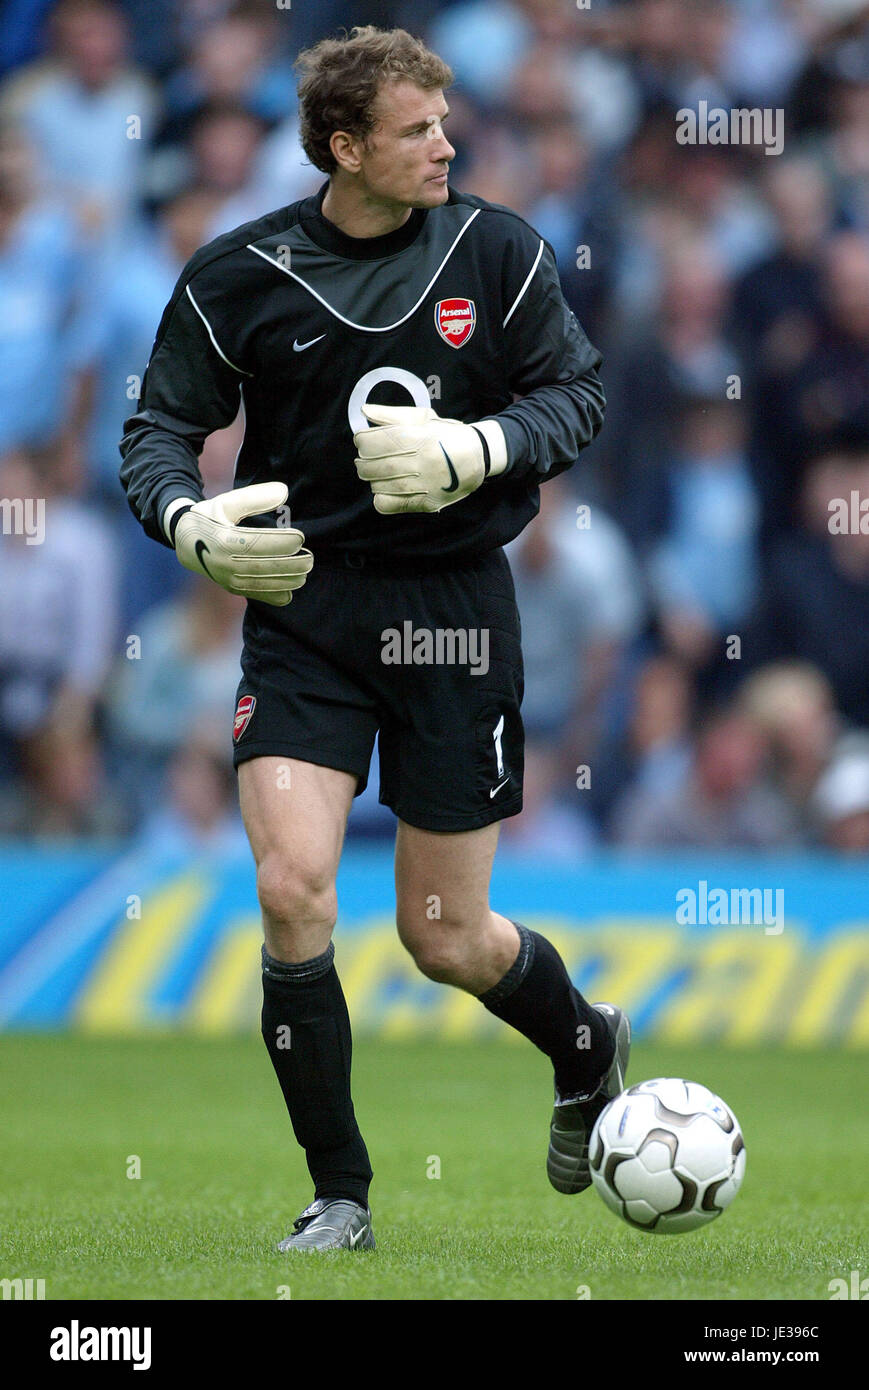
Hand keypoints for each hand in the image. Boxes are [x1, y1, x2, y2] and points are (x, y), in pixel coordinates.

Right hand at [170, 483, 312, 605]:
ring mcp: (228, 579)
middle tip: (310, 558)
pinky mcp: (232, 588)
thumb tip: (284, 491)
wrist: (186, 543)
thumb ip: (254, 497)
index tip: (301, 538)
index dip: (280, 542)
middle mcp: (224, 563)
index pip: (256, 543)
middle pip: (263, 567)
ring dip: (287, 581)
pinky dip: (275, 596)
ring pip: (262, 584)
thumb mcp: (226, 502)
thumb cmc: (210, 518)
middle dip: (290, 565)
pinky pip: (256, 595)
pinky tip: (291, 590)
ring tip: (305, 573)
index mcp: (222, 540)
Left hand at [353, 404, 507, 514]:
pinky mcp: (426, 502)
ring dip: (373, 479)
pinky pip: (389, 505)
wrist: (478, 456)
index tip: (365, 439)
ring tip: (382, 472)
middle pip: (371, 466)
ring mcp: (423, 485)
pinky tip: (387, 489)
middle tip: (368, 458)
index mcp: (416, 438)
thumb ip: (391, 414)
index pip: (371, 443)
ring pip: (377, 486)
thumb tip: (363, 410)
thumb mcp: (422, 418)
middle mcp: (419, 462)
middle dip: (363, 462)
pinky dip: (381, 498)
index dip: (362, 440)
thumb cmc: (446, 435)